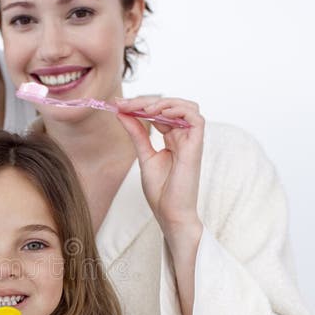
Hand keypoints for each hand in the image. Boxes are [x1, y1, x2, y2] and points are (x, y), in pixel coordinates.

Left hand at [114, 96, 204, 234]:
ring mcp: (191, 140)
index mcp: (172, 138)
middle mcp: (183, 136)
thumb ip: (136, 133)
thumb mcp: (144, 155)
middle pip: (170, 106)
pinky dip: (179, 110)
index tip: (118, 104)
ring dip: (164, 103)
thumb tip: (122, 112)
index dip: (140, 105)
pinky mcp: (196, 145)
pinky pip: (196, 118)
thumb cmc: (161, 191)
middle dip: (146, 102)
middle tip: (124, 104)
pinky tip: (159, 114)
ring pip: (186, 106)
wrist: (170, 213)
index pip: (159, 112)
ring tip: (143, 109)